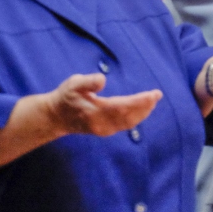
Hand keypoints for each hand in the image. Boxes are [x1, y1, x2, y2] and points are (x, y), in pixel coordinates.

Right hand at [44, 74, 161, 136]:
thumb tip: (103, 80)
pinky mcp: (104, 130)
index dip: (140, 101)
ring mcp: (103, 129)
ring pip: (129, 123)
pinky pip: (125, 125)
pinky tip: (143, 109)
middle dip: (145, 106)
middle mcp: (101, 123)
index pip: (123, 107)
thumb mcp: (72, 84)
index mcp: (95, 112)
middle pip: (129, 117)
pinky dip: (137, 117)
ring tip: (153, 101)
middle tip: (157, 95)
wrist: (54, 117)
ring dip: (143, 112)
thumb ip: (87, 82)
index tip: (153, 94)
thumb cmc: (65, 97)